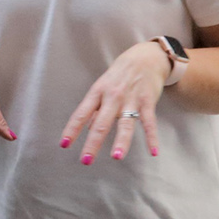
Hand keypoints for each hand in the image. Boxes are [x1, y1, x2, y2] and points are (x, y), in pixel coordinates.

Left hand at [60, 40, 167, 162]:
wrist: (145, 57)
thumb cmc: (119, 74)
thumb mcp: (102, 87)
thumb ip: (96, 109)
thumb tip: (86, 128)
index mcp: (97, 92)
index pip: (81, 113)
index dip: (72, 129)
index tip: (64, 144)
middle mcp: (112, 97)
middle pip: (101, 123)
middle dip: (93, 143)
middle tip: (86, 160)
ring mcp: (131, 100)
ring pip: (125, 124)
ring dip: (121, 141)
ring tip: (116, 157)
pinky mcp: (147, 102)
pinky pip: (149, 123)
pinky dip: (152, 138)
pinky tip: (153, 152)